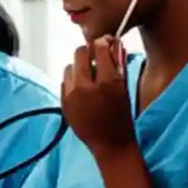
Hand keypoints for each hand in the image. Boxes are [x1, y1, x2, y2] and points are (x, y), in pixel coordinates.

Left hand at [62, 36, 134, 155]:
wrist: (110, 145)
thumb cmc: (122, 116)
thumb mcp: (124, 88)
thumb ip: (118, 64)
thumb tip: (112, 43)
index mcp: (107, 82)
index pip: (99, 47)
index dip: (103, 42)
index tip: (105, 43)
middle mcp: (86, 86)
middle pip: (80, 52)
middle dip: (89, 52)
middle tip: (96, 58)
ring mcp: (72, 95)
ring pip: (69, 66)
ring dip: (79, 67)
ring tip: (89, 76)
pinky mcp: (63, 103)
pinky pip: (64, 81)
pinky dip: (72, 81)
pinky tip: (82, 88)